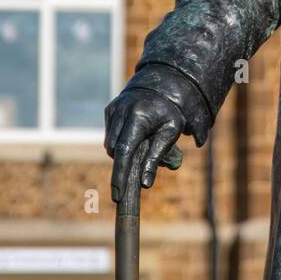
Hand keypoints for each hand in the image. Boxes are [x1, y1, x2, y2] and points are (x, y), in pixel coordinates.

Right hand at [105, 87, 184, 202]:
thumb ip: (157, 157)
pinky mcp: (109, 109)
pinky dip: (121, 141)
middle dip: (124, 166)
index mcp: (138, 117)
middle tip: (141, 170)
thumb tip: (145, 183)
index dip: (120, 175)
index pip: (124, 152)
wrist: (163, 84)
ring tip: (145, 145)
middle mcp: (121, 111)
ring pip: (111, 145)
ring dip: (124, 153)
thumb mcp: (171, 133)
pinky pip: (111, 135)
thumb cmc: (171, 111)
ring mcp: (113, 109)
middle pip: (115, 151)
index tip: (117, 195)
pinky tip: (137, 135)